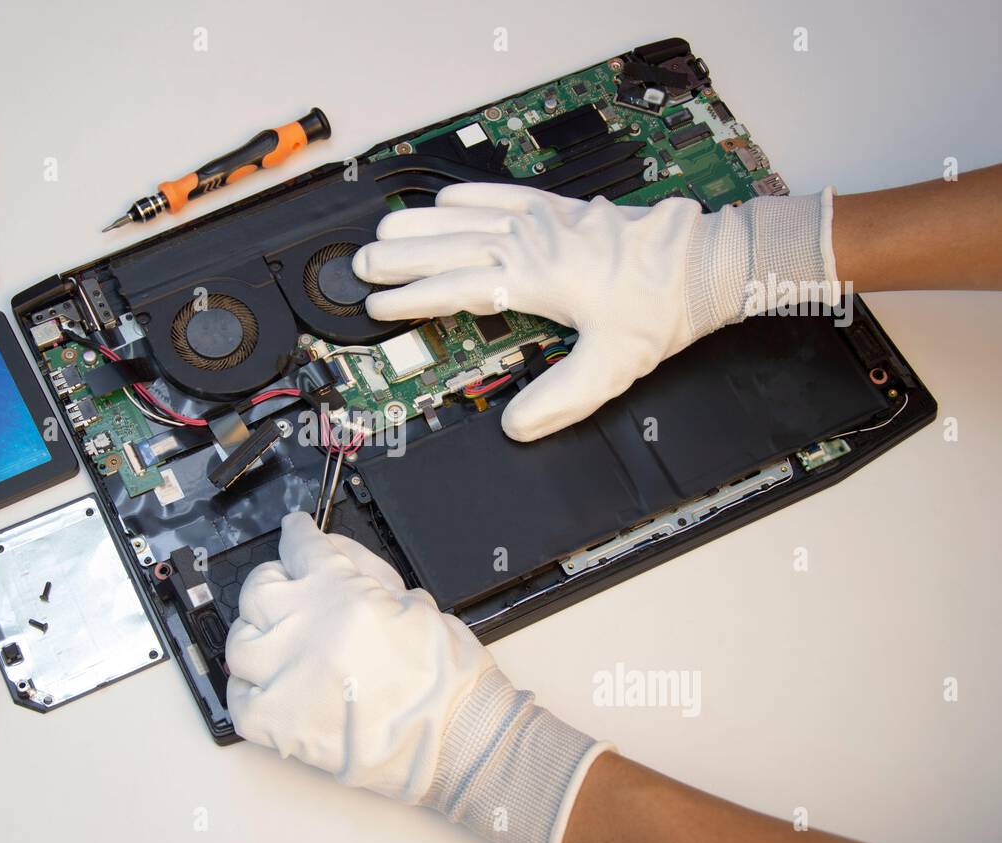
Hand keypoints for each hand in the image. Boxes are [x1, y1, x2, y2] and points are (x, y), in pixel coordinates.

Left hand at [225, 512, 610, 842]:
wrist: (458, 738)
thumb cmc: (446, 676)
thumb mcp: (414, 600)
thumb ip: (366, 570)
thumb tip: (332, 550)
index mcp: (338, 590)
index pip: (299, 546)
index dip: (296, 535)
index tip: (293, 533)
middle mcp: (304, 627)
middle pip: (258, 591)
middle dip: (271, 585)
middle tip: (285, 593)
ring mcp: (285, 676)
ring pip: (241, 644)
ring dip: (256, 639)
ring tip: (276, 647)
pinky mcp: (279, 723)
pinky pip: (240, 700)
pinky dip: (250, 691)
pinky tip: (269, 689)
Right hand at [352, 183, 837, 440]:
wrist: (704, 264)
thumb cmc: (660, 310)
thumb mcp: (610, 367)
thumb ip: (560, 401)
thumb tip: (516, 427)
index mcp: (535, 281)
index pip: (457, 289)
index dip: (413, 298)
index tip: (379, 304)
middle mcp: (532, 244)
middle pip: (451, 248)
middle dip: (401, 257)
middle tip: (360, 264)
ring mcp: (546, 222)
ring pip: (469, 219)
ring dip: (423, 224)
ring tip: (384, 229)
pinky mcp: (563, 209)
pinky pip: (507, 195)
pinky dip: (473, 194)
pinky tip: (448, 197)